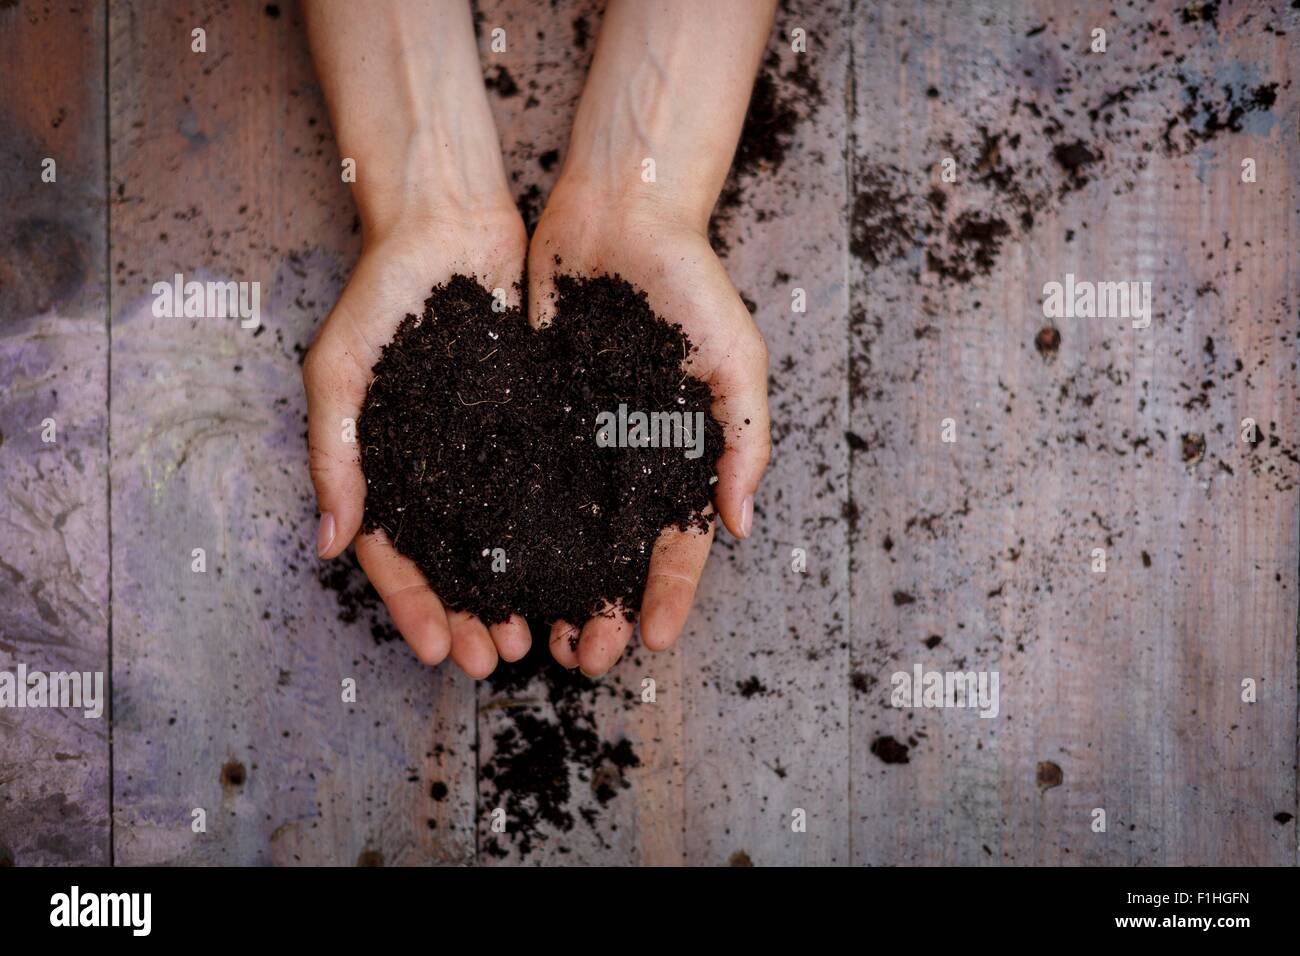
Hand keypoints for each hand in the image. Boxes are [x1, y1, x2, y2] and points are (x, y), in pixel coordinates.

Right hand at [304, 208, 530, 676]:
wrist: (448, 224)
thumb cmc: (381, 292)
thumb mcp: (341, 372)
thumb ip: (335, 454)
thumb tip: (329, 542)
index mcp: (387, 464)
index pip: (396, 552)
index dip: (414, 604)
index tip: (437, 650)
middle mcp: (440, 465)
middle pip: (456, 560)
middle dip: (474, 613)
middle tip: (497, 658)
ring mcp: (488, 446)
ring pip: (507, 535)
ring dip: (521, 588)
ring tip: (543, 632)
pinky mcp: (535, 420)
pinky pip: (548, 485)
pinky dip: (560, 531)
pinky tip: (579, 569)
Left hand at [527, 183, 771, 675]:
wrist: (618, 212)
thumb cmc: (690, 281)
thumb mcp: (733, 356)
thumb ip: (743, 438)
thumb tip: (741, 525)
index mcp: (681, 452)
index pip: (679, 542)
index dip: (671, 595)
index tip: (653, 643)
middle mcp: (627, 456)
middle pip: (615, 552)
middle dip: (602, 607)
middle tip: (581, 656)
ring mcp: (578, 437)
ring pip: (562, 529)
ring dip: (549, 585)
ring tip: (529, 632)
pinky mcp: (531, 410)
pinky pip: (517, 475)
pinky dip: (506, 524)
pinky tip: (487, 566)